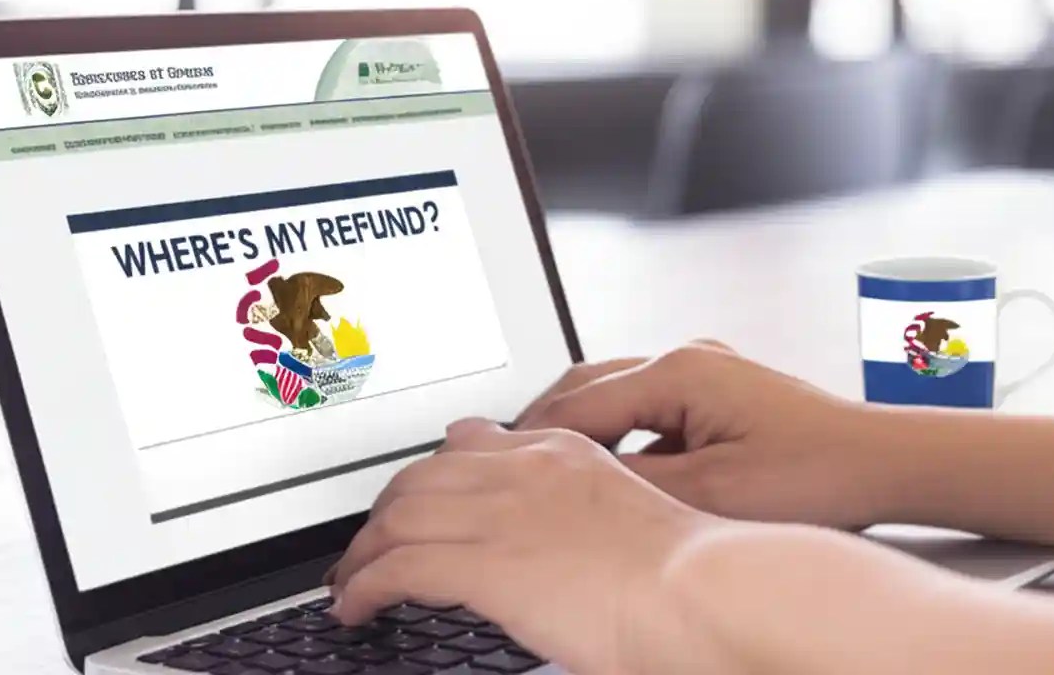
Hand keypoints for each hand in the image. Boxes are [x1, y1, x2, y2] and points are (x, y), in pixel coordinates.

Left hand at [326, 418, 715, 674]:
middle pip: (418, 478)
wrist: (706, 592)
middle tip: (366, 547)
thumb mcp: (627, 510)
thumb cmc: (686, 573)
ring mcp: (502, 513)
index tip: (408, 501)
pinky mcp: (487, 564)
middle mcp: (523, 470)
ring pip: (398, 518)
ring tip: (347, 582)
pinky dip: (364, 587)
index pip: (466, 446)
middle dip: (381, 515)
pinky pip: (398, 568)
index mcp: (560, 453)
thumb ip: (577, 500)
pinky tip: (356, 606)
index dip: (425, 478)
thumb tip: (546, 526)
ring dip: (362, 553)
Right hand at [518, 340, 890, 528]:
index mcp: (678, 372)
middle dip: (542, 426)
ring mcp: (702, 372)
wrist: (884, 464)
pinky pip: (645, 408)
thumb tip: (573, 485)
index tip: (490, 466)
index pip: (576, 406)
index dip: (528, 441)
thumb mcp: (712, 494)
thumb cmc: (818, 475)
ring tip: (544, 472)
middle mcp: (686, 359)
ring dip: (579, 430)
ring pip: (612, 395)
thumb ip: (633, 485)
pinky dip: (617, 435)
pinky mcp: (716, 392)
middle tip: (502, 465)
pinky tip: (607, 472)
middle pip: (585, 388)